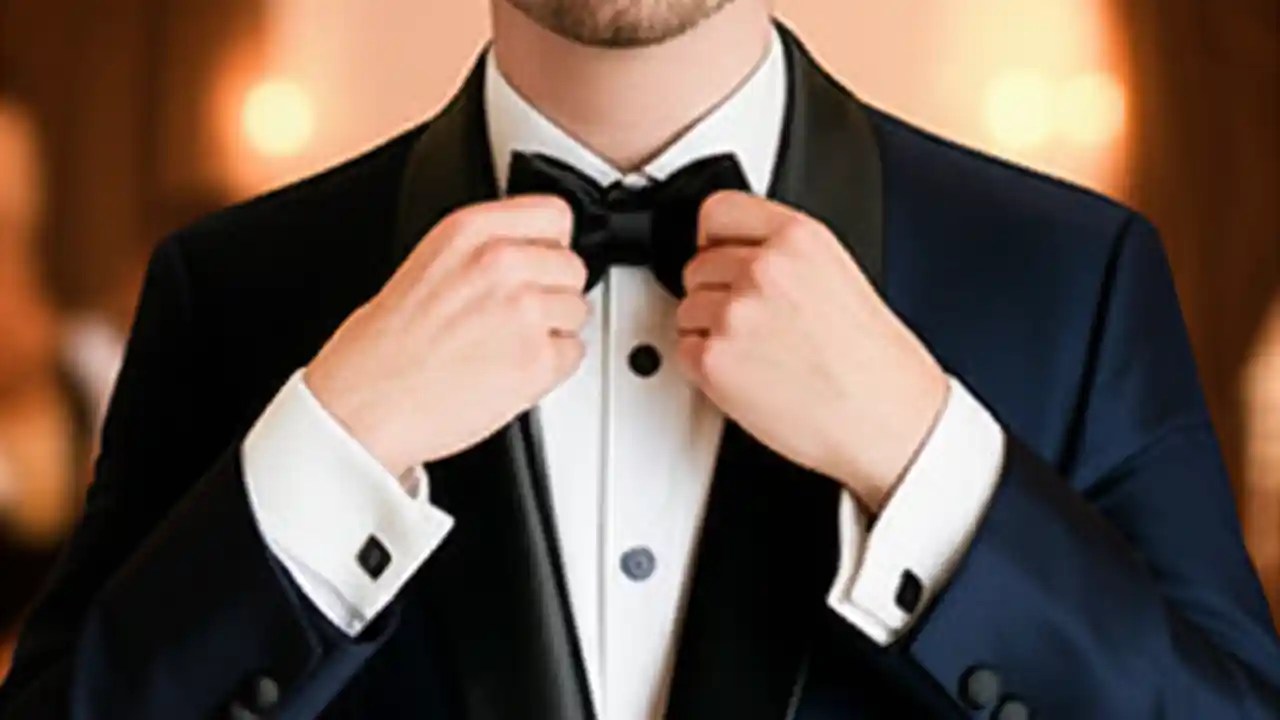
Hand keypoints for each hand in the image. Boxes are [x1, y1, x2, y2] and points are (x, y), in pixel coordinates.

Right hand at [305, 196, 587, 475]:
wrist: (367, 404)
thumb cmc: (384, 347)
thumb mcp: (428, 262)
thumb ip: (483, 248)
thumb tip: (528, 249)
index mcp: (471, 231)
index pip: (555, 215)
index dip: (550, 244)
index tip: (541, 259)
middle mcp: (502, 263)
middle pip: (572, 266)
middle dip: (552, 291)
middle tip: (517, 314)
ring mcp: (525, 311)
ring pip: (577, 311)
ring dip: (553, 330)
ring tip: (508, 344)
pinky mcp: (537, 360)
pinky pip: (573, 354)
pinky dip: (551, 366)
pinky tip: (512, 368)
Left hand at [676, 191, 947, 511]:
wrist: (884, 421)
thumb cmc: (874, 365)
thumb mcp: (838, 275)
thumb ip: (784, 254)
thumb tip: (737, 253)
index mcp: (798, 238)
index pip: (717, 211)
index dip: (714, 240)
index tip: (719, 255)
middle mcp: (764, 268)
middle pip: (697, 266)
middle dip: (717, 294)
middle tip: (757, 325)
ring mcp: (735, 313)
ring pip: (687, 310)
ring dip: (710, 332)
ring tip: (760, 355)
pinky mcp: (714, 360)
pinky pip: (685, 352)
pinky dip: (706, 369)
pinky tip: (749, 377)